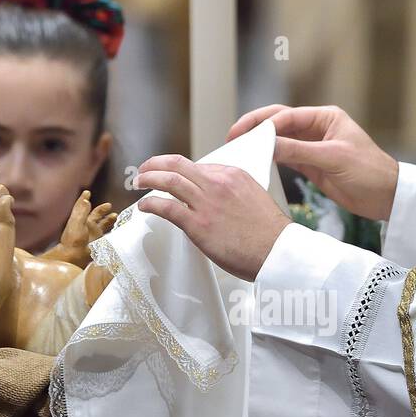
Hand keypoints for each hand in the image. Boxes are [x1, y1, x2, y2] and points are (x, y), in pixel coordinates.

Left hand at [59, 190, 116, 260]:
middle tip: (109, 205)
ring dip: (109, 220)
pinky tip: (117, 230)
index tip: (87, 192)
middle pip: (95, 215)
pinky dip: (112, 231)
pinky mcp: (99, 242)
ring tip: (116, 216)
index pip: (82, 207)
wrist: (75, 257)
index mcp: (80, 219)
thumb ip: (82, 212)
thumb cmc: (74, 240)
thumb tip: (86, 200)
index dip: (84, 199)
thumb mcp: (77, 223)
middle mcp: (87, 226)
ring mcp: (93, 234)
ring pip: (103, 224)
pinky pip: (107, 234)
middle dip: (102, 210)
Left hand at [134, 157, 290, 281]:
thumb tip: (217, 199)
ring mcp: (206, 203)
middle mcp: (217, 183)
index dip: (181, 170)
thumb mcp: (254, 198)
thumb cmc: (269, 233)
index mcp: (233, 174)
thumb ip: (233, 193)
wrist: (277, 252)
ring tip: (138, 183)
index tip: (172, 176)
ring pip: (168, 180)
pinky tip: (145, 206)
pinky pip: (166, 207)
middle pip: (177, 164)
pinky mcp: (198, 225)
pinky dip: (151, 204)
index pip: (198, 165)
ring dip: (148, 179)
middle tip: (144, 170)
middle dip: (156, 164)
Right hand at [227, 104, 398, 220]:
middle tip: (233, 135)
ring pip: (279, 140)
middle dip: (255, 127)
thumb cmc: (369, 172)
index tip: (246, 134)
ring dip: (260, 143)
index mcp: (326, 117)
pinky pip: (284, 157)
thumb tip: (268, 144)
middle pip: (279, 123)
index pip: (288, 115)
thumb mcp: (333, 158)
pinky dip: (269, 158)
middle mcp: (317, 128)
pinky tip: (254, 161)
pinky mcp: (310, 165)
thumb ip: (300, 151)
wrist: (385, 197)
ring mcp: (312, 147)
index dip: (265, 124)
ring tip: (238, 148)